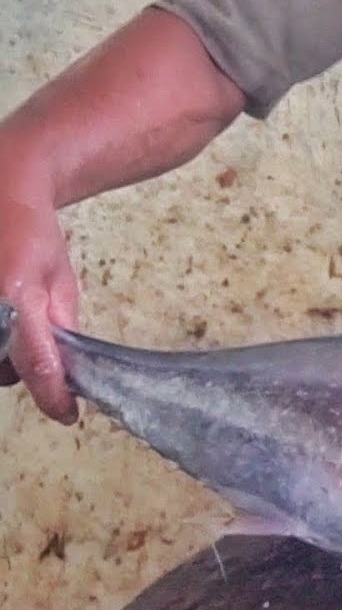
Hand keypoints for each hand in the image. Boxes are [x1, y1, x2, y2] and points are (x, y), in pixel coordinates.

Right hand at [0, 195, 79, 423]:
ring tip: (12, 319)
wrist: (2, 195)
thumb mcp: (60, 282)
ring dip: (0, 357)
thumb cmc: (35, 238)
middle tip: (34, 339)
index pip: (37, 362)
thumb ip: (59, 329)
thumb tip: (64, 372)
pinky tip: (4, 316)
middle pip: (2, 370)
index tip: (67, 414)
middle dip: (20, 368)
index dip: (53, 395)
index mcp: (17, 297)